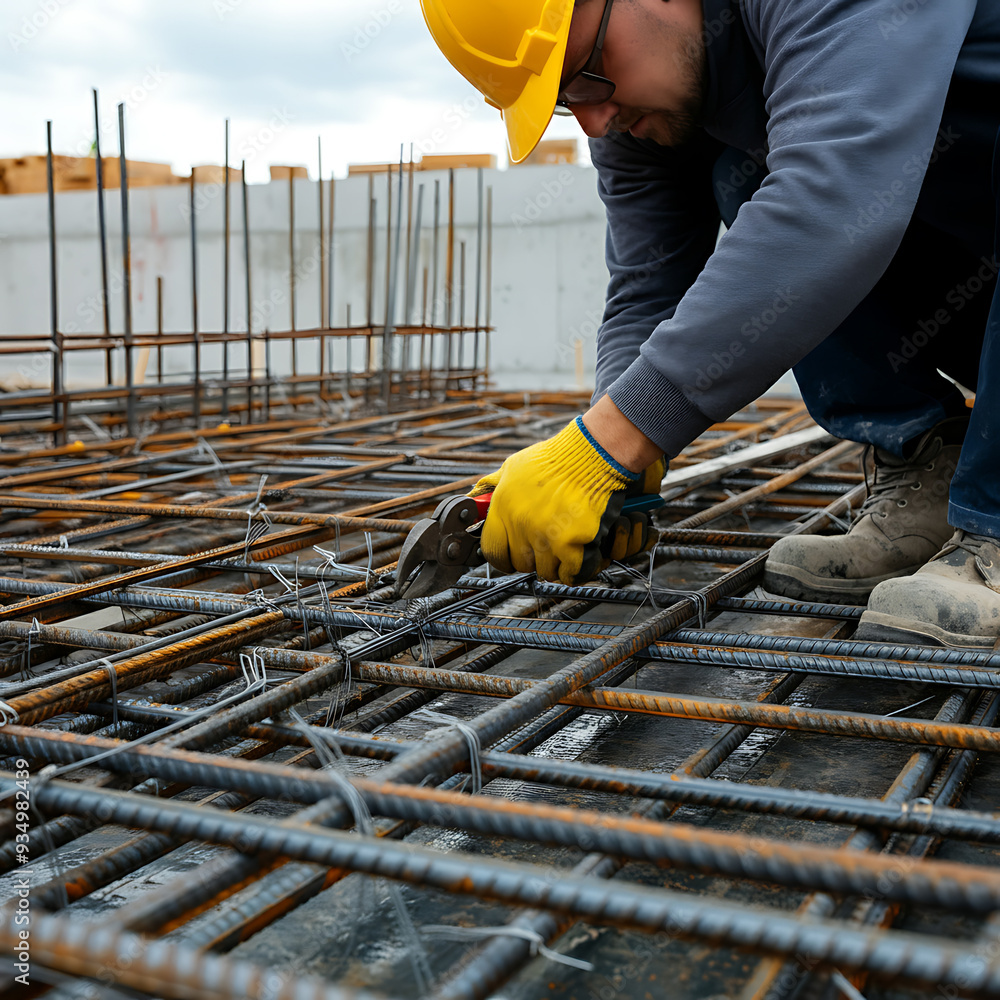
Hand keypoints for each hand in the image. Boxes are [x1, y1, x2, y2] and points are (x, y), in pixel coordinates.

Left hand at [469, 417, 662, 584]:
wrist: (591, 454)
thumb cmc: (557, 459)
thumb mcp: (513, 466)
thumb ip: (492, 486)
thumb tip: (473, 499)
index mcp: (503, 508)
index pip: (492, 551)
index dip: (504, 556)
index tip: (512, 555)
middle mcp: (520, 525)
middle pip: (521, 564)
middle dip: (534, 558)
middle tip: (548, 545)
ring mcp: (545, 537)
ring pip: (547, 571)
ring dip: (558, 563)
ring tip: (568, 546)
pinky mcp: (571, 544)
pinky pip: (571, 574)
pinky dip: (578, 569)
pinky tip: (582, 555)